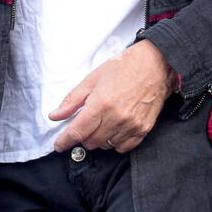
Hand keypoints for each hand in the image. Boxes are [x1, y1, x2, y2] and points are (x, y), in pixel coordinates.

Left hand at [48, 40, 175, 153]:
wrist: (155, 64)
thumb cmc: (124, 67)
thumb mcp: (93, 78)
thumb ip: (73, 99)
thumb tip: (55, 115)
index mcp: (101, 103)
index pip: (77, 132)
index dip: (64, 141)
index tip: (59, 145)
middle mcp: (116, 118)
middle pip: (90, 142)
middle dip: (83, 136)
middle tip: (85, 124)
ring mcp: (131, 125)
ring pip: (106, 145)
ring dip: (99, 139)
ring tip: (101, 123)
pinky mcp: (143, 129)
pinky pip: (123, 147)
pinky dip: (115, 142)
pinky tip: (114, 130)